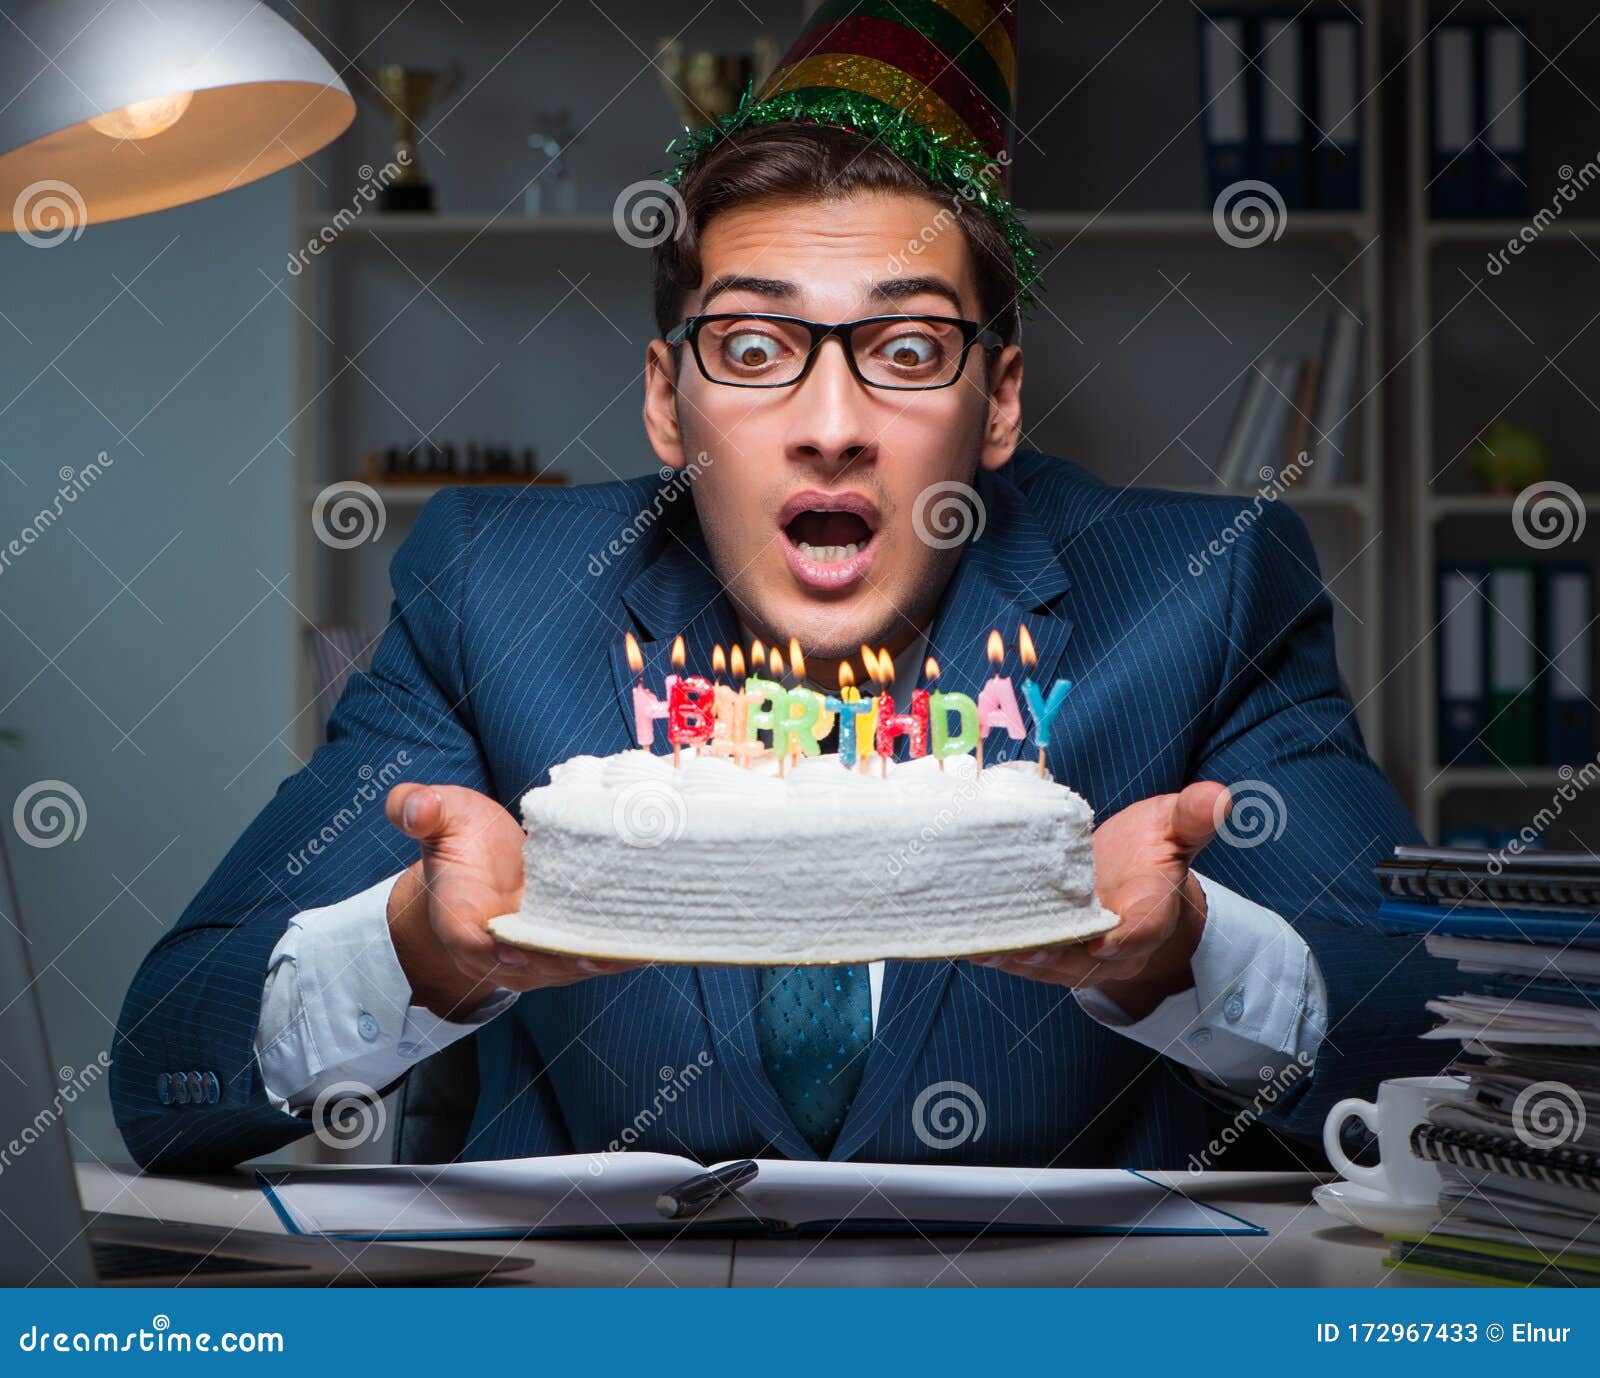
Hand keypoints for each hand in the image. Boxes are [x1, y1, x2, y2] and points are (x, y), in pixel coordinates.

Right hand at [384, 783, 639, 1017]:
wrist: (478, 875)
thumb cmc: (459, 842)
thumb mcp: (438, 816)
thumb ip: (419, 808)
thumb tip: (416, 807)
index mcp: (458, 917)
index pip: (468, 940)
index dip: (488, 948)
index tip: (510, 947)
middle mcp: (495, 950)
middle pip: (528, 964)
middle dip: (561, 959)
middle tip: (596, 951)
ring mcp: (532, 959)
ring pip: (566, 966)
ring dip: (599, 960)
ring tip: (636, 944)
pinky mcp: (564, 955)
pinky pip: (592, 959)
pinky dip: (620, 953)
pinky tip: (652, 942)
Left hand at [971, 781, 1228, 1019]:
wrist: (1127, 887)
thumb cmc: (1149, 855)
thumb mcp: (1173, 830)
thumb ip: (1191, 818)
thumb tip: (1220, 797)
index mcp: (1147, 916)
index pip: (1138, 933)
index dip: (1120, 939)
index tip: (1101, 940)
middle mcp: (1108, 945)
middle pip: (1079, 957)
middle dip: (1050, 954)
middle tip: (1020, 946)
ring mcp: (1071, 954)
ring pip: (1041, 962)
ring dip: (1011, 955)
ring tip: (980, 945)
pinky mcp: (1041, 952)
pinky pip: (1015, 956)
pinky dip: (990, 950)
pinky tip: (961, 940)